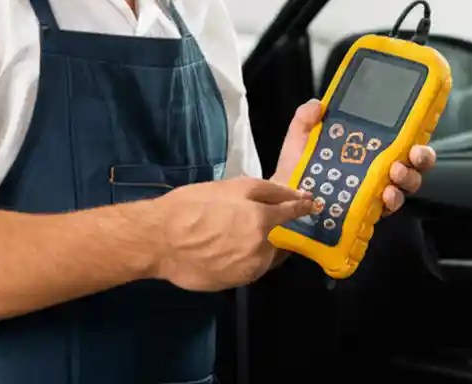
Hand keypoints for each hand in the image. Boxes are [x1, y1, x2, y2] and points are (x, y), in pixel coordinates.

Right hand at [148, 177, 315, 290]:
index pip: (292, 213)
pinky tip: (224, 250)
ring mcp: (248, 270)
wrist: (159, 240)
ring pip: (266, 257)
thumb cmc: (191, 206)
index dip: (302, 207)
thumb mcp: (229, 187)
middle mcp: (261, 249)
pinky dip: (244, 260)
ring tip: (235, 236)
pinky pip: (248, 269)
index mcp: (261, 220)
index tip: (311, 205)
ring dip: (260, 247)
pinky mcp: (235, 284)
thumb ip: (266, 190)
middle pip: (281, 239)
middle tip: (256, 221)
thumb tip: (293, 194)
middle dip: (275, 230)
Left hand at [270, 99, 437, 216]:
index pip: (400, 137)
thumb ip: (306, 118)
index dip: (416, 132)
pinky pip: (389, 207)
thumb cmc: (297, 170)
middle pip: (413, 162)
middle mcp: (378, 169)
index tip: (419, 127)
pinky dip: (391, 201)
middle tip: (412, 154)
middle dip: (422, 157)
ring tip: (395, 173)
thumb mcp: (300, 138)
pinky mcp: (370, 211)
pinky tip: (385, 195)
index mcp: (367, 147)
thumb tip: (319, 104)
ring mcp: (376, 191)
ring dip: (408, 178)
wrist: (285, 203)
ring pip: (407, 185)